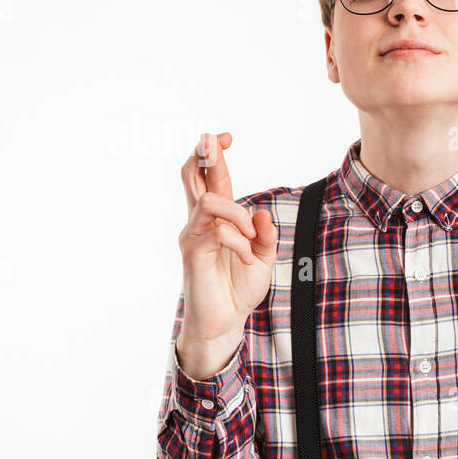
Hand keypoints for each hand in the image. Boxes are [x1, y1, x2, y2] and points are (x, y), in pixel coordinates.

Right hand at [176, 131, 278, 376]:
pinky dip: (239, 243)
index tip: (226, 136)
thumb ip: (265, 234)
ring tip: (252, 239)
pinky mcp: (193, 254)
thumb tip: (260, 211)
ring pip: (209, 202)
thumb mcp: (264, 257)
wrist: (226, 321)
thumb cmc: (239, 288)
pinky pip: (216, 233)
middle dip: (204, 155)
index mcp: (218, 218)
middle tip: (214, 139)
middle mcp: (200, 221)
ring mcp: (193, 236)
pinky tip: (248, 258)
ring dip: (237, 214)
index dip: (214, 154)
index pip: (211, 177)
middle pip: (193, 176)